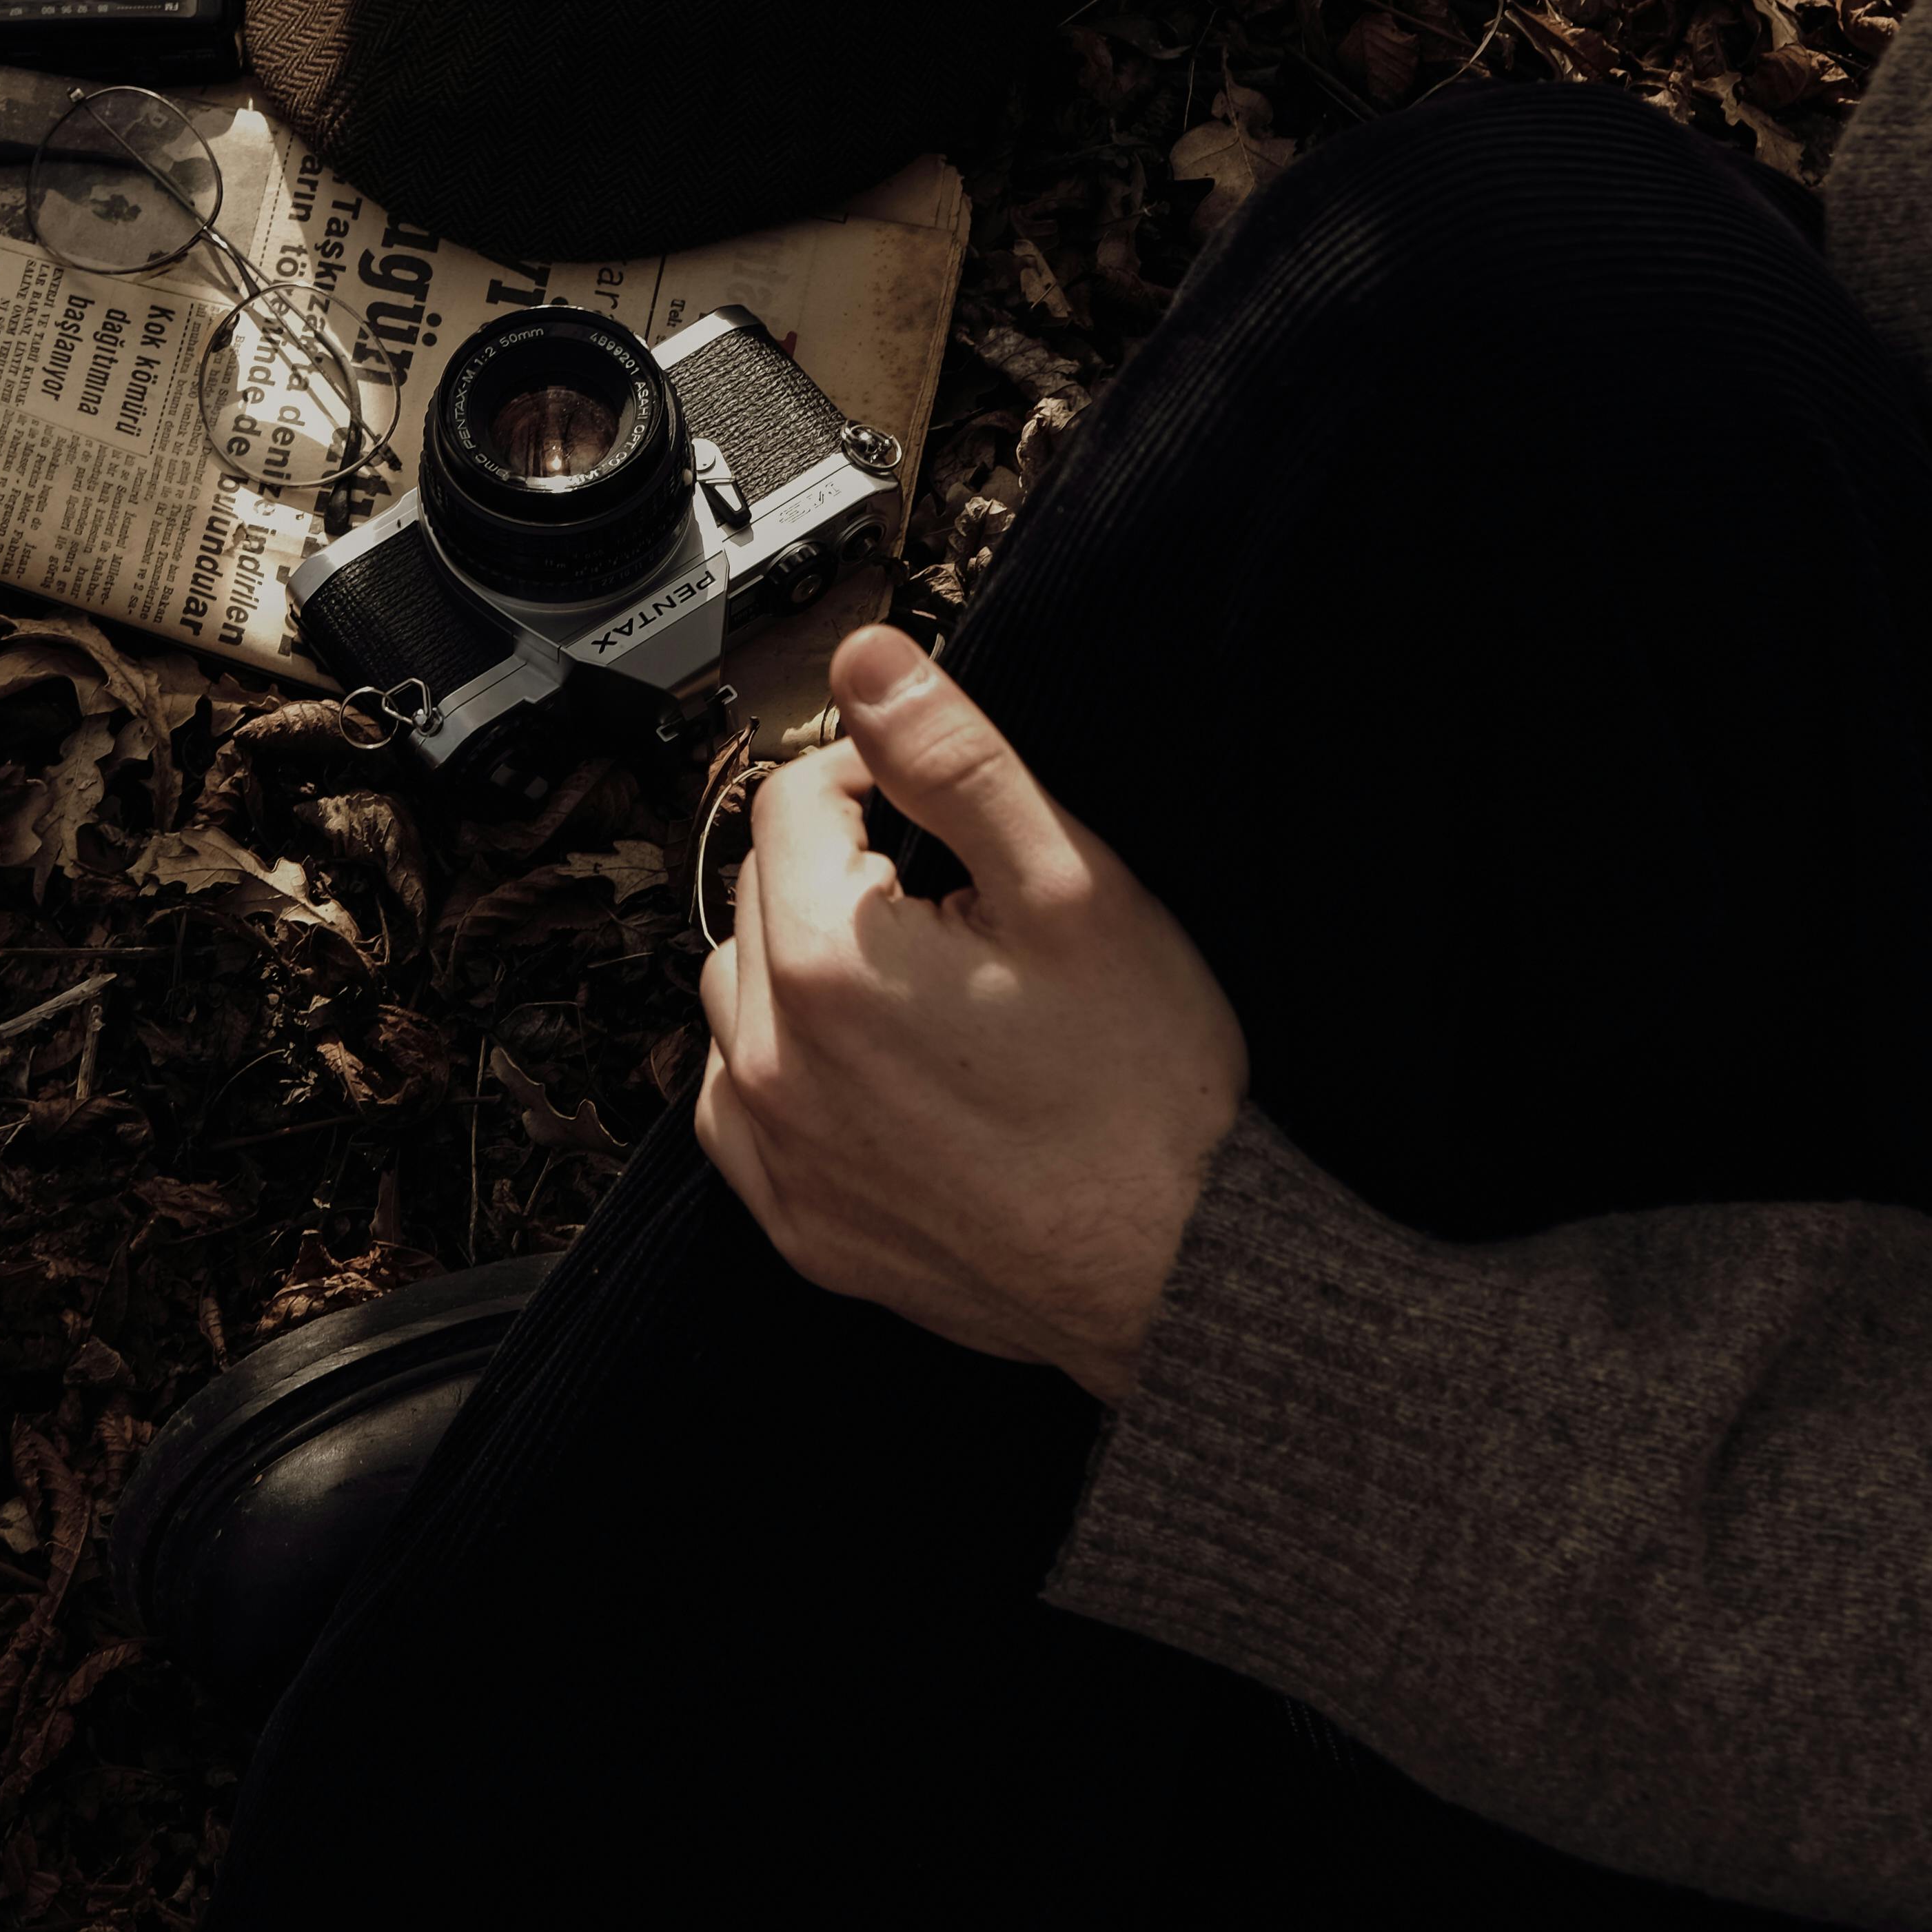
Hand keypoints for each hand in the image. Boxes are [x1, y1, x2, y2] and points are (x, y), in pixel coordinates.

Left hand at [696, 625, 1246, 1405]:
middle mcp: (778, 1065)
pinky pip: (744, 1109)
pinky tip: (880, 1065)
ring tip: (921, 975)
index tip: (934, 804)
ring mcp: (783, 1157)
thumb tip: (866, 663)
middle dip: (840, 868)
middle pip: (762, 892)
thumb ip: (953, 758)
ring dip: (804, 962)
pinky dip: (790, 1068)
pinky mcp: (803, 1226)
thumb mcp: (1071, 886)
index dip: (869, 777)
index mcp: (831, 964)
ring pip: (742, 996)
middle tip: (952, 897)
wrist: (1189, 1269)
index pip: (793, 800)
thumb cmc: (1149, 1089)